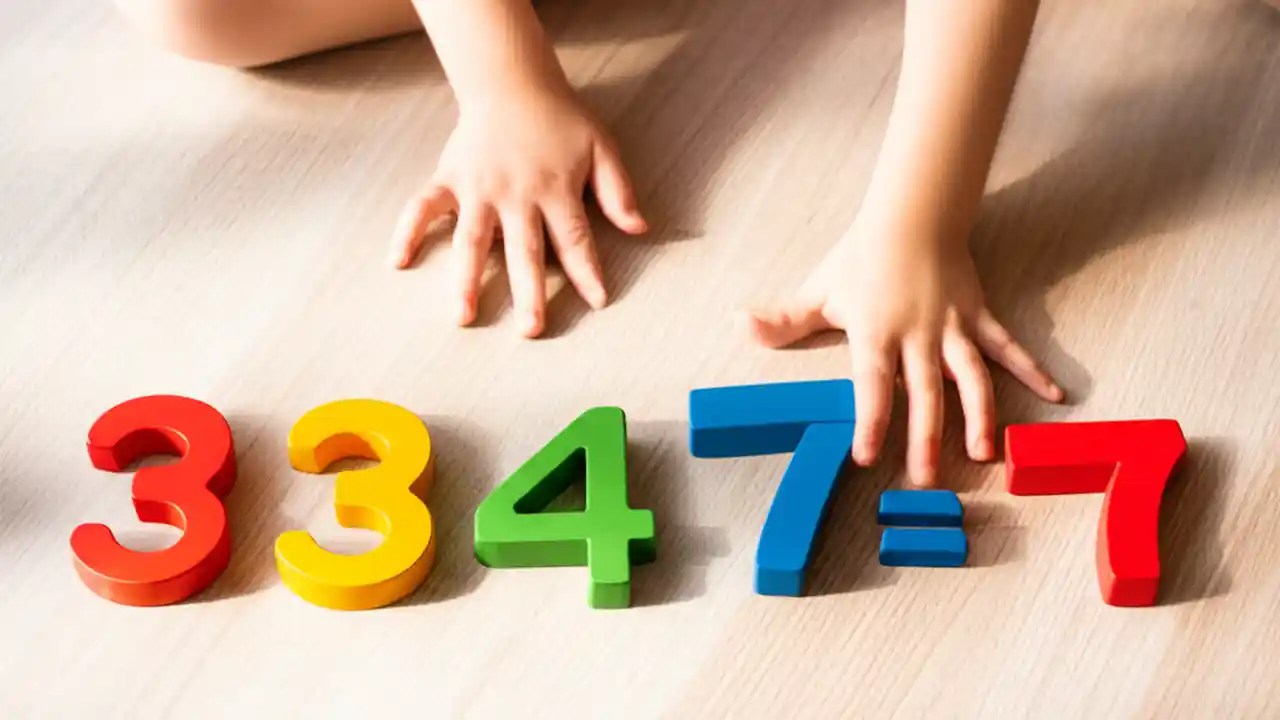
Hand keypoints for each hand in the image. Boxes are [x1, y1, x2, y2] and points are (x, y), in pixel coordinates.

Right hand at [391, 85, 646, 337]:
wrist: (511, 81)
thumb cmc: (559, 118)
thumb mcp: (601, 148)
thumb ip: (618, 191)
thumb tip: (640, 229)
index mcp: (555, 189)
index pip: (575, 239)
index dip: (587, 271)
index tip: (598, 301)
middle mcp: (515, 195)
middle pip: (523, 252)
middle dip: (529, 293)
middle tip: (531, 330)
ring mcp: (478, 189)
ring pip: (471, 241)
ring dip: (466, 280)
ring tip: (463, 317)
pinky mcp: (448, 179)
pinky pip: (422, 207)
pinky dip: (407, 232)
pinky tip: (398, 262)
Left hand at [747, 218, 1063, 485]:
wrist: (912, 214)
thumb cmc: (860, 258)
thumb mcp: (817, 290)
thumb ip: (782, 319)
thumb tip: (740, 325)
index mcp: (876, 334)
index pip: (872, 385)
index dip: (871, 422)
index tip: (867, 456)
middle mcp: (918, 336)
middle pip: (925, 393)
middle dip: (925, 439)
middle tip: (925, 481)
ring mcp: (954, 328)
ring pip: (971, 378)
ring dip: (979, 417)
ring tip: (984, 454)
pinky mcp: (980, 318)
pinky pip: (1008, 348)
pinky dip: (1034, 370)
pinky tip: (1057, 395)